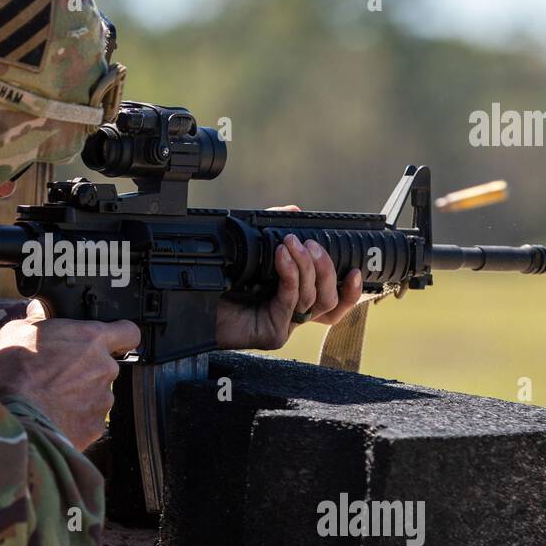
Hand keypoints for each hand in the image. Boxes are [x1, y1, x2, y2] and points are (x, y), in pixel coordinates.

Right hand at [0, 300, 140, 449]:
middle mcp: (105, 368)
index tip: (114, 341)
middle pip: (105, 367)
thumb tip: (37, 311)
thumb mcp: (17, 332)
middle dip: (87, 371)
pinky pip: (88, 420)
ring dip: (80, 396)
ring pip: (97, 395)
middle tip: (59, 375)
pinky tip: (53, 417)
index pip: (129, 332)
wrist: (16, 417)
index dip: (122, 336)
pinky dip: (75, 420)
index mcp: (92, 339)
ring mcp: (103, 400)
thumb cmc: (16, 372)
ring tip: (51, 399)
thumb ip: (35, 320)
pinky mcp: (95, 427)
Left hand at [215, 206, 363, 350]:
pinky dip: (290, 276)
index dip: (350, 290)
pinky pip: (290, 302)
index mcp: (294, 299)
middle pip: (330, 300)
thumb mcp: (252, 250)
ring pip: (314, 299)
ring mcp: (283, 326)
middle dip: (326, 268)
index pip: (334, 301)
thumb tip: (296, 211)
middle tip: (310, 244)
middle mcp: (292, 314)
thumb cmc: (219, 280)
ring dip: (306, 267)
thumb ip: (273, 229)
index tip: (356, 269)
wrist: (190, 301)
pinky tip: (282, 257)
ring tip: (292, 244)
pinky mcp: (271, 333)